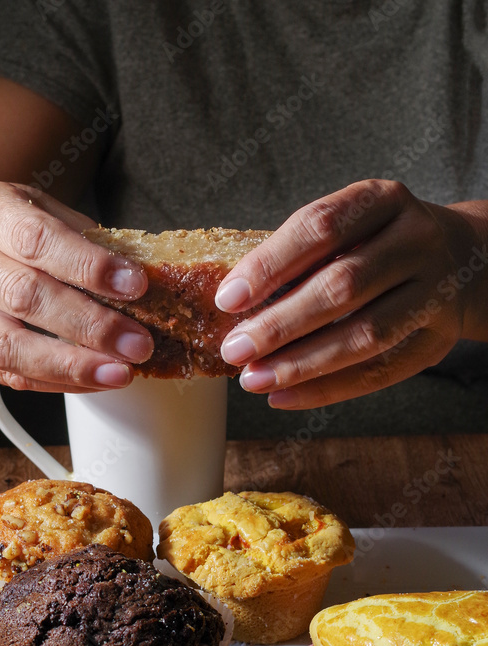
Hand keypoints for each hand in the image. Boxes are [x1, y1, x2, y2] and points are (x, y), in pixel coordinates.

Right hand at [0, 182, 151, 391]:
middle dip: (89, 325)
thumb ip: (88, 243)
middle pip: (24, 297)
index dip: (88, 266)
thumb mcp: (51, 213)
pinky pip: (9, 375)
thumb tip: (139, 283)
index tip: (134, 285)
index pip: (36, 239)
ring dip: (71, 366)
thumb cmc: (18, 229)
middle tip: (135, 343)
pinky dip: (58, 383)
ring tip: (118, 372)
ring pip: (9, 347)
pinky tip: (94, 380)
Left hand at [215, 179, 479, 407]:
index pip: (320, 227)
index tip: (228, 298)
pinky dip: (327, 388)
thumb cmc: (379, 245)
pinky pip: (380, 372)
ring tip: (254, 379)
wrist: (464, 262)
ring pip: (365, 334)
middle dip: (280, 323)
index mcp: (384, 201)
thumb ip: (301, 255)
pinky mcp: (437, 340)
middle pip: (343, 286)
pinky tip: (284, 396)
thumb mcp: (350, 227)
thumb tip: (234, 303)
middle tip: (234, 349)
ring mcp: (435, 291)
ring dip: (302, 363)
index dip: (270, 264)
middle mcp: (416, 241)